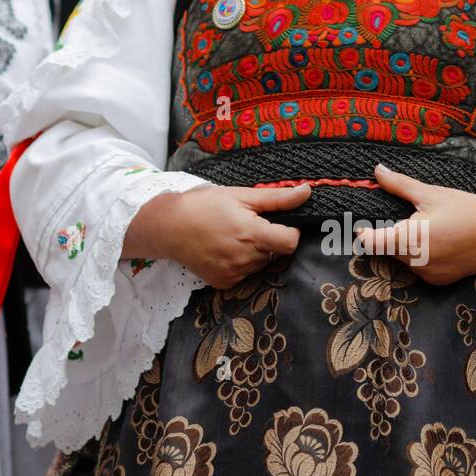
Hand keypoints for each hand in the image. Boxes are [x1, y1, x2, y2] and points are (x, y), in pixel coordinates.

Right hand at [124, 183, 310, 289]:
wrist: (168, 227)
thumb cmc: (204, 206)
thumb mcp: (240, 196)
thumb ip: (277, 198)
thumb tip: (307, 192)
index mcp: (251, 234)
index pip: (291, 243)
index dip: (291, 232)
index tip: (280, 223)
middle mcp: (244, 258)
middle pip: (276, 253)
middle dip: (270, 240)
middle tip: (249, 225)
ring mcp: (233, 274)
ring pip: (261, 264)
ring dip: (256, 252)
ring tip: (233, 236)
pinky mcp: (223, 283)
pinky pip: (245, 274)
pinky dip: (241, 263)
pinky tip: (225, 249)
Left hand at [355, 165, 475, 285]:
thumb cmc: (466, 210)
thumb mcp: (431, 194)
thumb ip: (399, 185)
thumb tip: (377, 171)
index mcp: (409, 239)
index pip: (371, 243)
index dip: (363, 233)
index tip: (361, 224)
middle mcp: (415, 262)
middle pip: (387, 250)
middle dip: (390, 236)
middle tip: (407, 219)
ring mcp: (426, 274)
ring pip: (403, 260)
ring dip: (405, 247)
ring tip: (428, 229)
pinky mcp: (437, 281)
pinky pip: (419, 269)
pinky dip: (420, 257)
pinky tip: (438, 243)